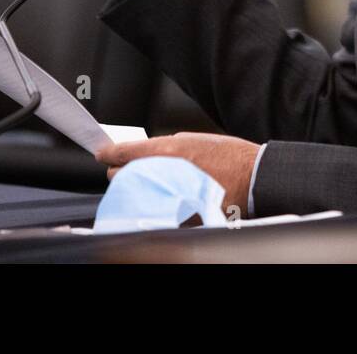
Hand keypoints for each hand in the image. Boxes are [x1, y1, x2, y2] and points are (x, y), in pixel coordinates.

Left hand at [95, 131, 260, 219]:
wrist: (254, 178)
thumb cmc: (229, 156)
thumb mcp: (195, 140)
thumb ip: (166, 146)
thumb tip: (145, 153)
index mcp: (168, 150)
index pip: (123, 153)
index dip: (109, 153)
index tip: (102, 154)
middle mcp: (164, 173)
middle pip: (122, 176)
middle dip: (124, 172)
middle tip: (130, 170)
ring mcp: (169, 196)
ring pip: (136, 196)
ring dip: (139, 190)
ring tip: (153, 186)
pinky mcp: (177, 216)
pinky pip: (154, 210)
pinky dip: (155, 205)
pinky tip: (165, 201)